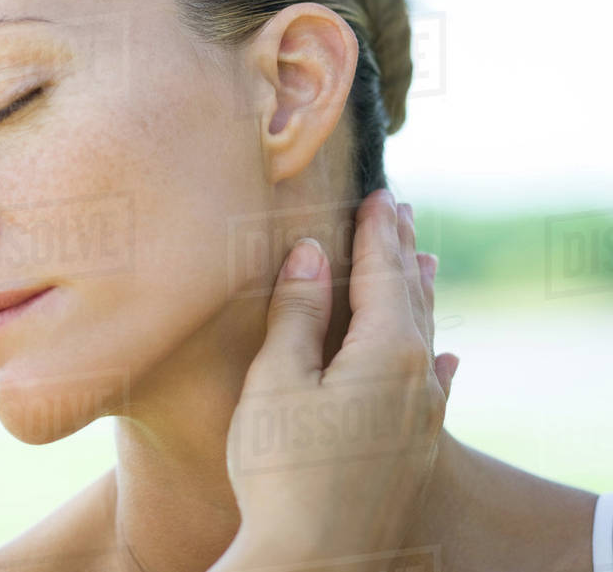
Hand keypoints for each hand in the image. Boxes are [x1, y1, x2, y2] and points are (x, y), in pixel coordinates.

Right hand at [212, 188, 459, 568]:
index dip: (376, 230)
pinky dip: (438, 359)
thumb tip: (312, 252)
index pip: (383, 272)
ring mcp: (422, 419)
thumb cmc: (281, 468)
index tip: (378, 193)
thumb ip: (299, 312)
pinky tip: (449, 360)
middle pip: (412, 298)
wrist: (312, 560)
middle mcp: (419, 379)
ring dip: (422, 296)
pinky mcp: (414, 452)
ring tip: (426, 262)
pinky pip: (437, 386)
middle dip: (403, 251)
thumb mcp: (277, 379)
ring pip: (428, 338)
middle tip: (401, 211)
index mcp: (386, 352)